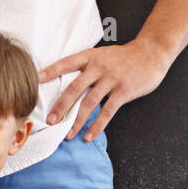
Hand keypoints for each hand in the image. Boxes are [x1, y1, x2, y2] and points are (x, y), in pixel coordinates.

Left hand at [39, 36, 171, 140]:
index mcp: (91, 57)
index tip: (36, 80)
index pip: (67, 63)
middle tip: (50, 121)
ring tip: (68, 135)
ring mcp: (111, 79)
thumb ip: (88, 68)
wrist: (151, 52)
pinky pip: (107, 112)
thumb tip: (69, 86)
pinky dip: (97, 126)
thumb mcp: (104, 55)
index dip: (51, 71)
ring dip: (77, 121)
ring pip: (89, 103)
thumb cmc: (125, 58)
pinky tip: (88, 136)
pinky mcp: (123, 91)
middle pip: (75, 88)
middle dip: (61, 106)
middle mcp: (99, 67)